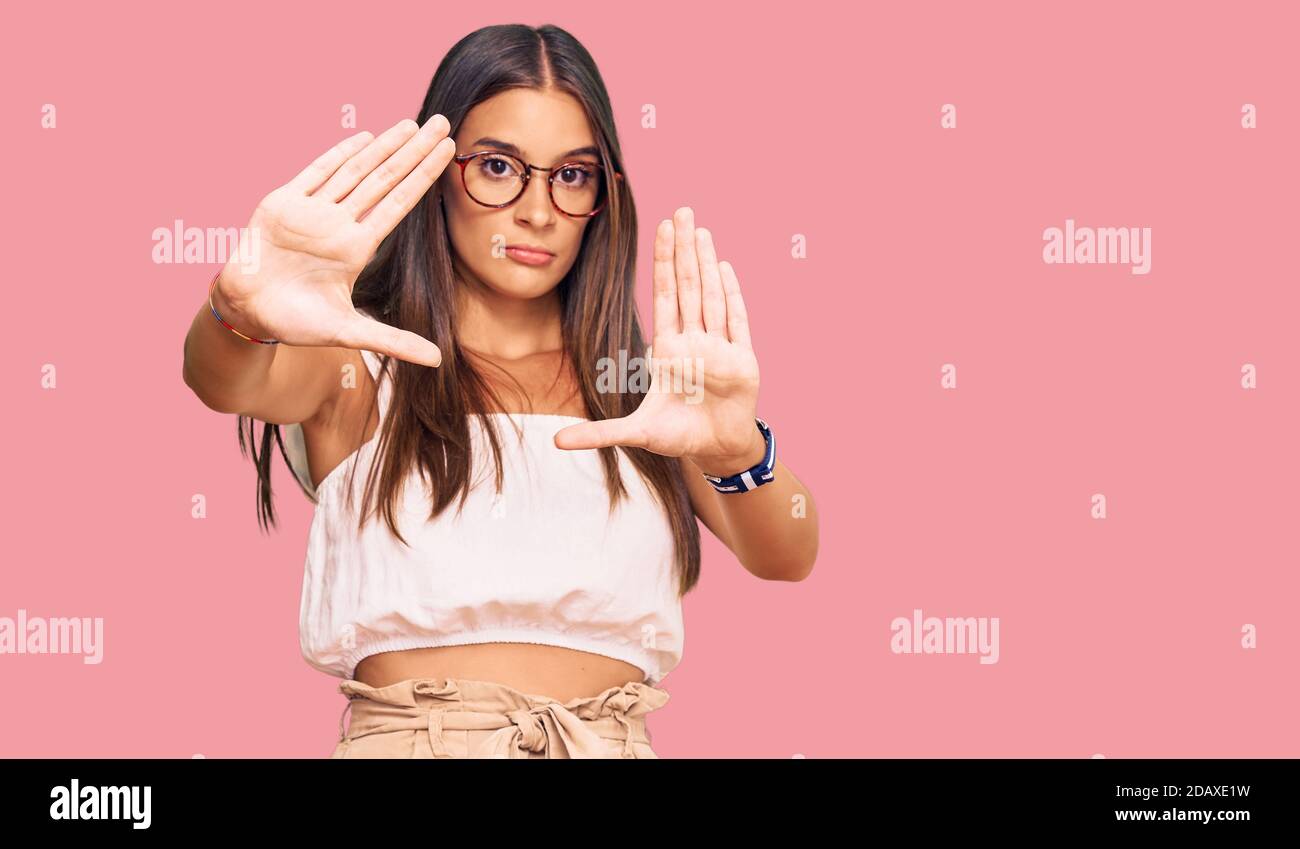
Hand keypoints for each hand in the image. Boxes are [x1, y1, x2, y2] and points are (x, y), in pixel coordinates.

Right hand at [212, 116, 456, 366]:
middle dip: (414, 150)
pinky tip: (363, 139)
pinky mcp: (282, 203)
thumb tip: (437, 360)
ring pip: (355, 170)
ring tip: (412, 124)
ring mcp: (313, 211)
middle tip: (442, 122)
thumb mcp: (350, 332)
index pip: (399, 203)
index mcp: (356, 248)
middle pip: (385, 179)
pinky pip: (314, 173)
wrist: (246, 313)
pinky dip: (338, 155)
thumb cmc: (295, 322)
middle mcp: (339, 224)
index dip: (424, 177)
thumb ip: (393, 341)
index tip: (449, 153)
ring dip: (383, 146)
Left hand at [554, 207, 764, 475]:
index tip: (661, 229)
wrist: (716, 450)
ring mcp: (719, 347)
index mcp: (669, 349)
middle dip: (684, 249)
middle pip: (687, 286)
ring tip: (700, 230)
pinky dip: (730, 295)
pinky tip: (724, 268)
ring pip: (710, 296)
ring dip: (705, 263)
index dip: (663, 262)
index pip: (665, 296)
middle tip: (681, 210)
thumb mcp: (635, 433)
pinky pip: (736, 321)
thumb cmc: (679, 435)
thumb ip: (598, 433)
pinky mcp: (742, 361)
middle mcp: (694, 340)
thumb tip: (555, 442)